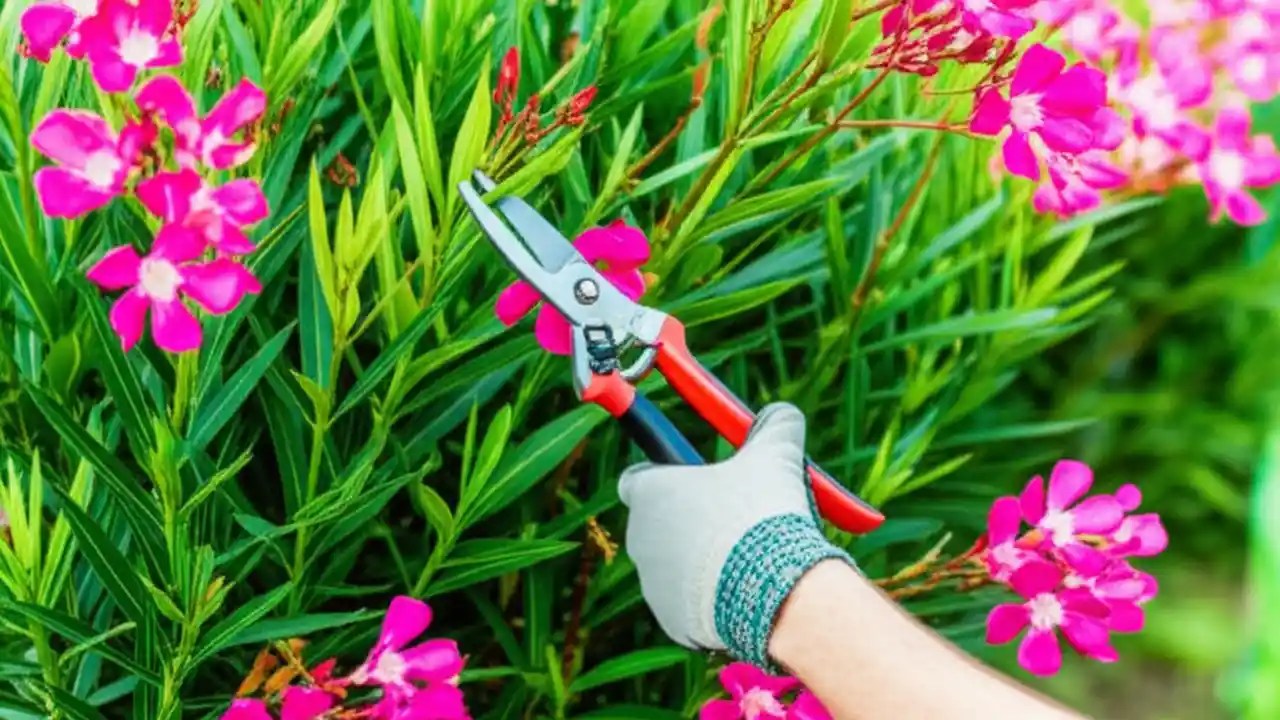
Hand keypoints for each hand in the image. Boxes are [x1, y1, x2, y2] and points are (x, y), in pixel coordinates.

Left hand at [618, 403, 854, 667]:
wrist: (775, 590)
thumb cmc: (764, 514)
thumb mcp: (776, 457)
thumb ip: (774, 426)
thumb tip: (782, 414)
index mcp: (650, 491)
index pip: (638, 477)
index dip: (667, 474)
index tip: (697, 478)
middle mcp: (639, 536)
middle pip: (658, 523)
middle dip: (690, 521)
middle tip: (734, 519)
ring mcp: (652, 583)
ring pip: (675, 565)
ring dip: (703, 560)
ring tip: (749, 558)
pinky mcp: (671, 621)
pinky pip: (688, 605)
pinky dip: (711, 598)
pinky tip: (745, 591)